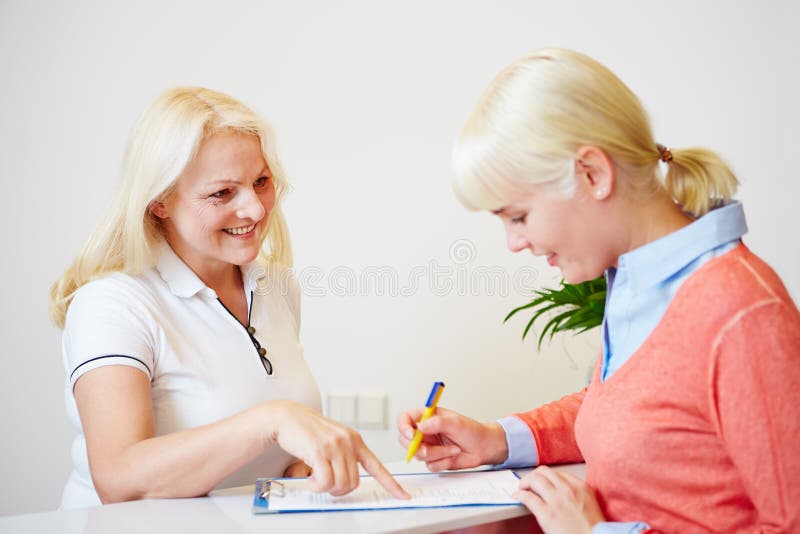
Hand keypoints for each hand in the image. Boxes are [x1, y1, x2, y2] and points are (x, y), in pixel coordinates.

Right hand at [268, 401, 409, 498]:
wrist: (288, 417)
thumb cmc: (309, 431)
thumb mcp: (334, 439)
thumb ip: (345, 455)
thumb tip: (348, 480)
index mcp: (355, 440)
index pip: (377, 466)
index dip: (391, 484)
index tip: (403, 495)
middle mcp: (348, 442)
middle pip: (354, 483)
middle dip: (339, 489)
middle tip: (326, 483)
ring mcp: (335, 446)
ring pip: (341, 484)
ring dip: (327, 488)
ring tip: (317, 479)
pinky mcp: (319, 451)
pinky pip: (325, 482)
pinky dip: (317, 486)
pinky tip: (311, 478)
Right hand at [397, 406, 507, 470]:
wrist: (484, 448)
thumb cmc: (472, 431)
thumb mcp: (456, 423)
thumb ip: (437, 423)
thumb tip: (420, 426)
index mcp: (427, 417)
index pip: (405, 419)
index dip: (403, 427)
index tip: (412, 435)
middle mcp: (425, 432)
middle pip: (405, 440)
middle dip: (418, 447)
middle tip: (430, 449)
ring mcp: (429, 446)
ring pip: (418, 455)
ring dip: (437, 454)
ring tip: (452, 449)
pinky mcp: (434, 459)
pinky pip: (430, 465)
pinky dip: (442, 462)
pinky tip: (453, 456)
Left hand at [513, 466, 604, 533]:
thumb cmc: (593, 528)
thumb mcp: (589, 504)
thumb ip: (577, 494)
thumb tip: (562, 492)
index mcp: (581, 487)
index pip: (558, 472)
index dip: (546, 476)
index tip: (542, 480)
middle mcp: (568, 490)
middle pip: (544, 472)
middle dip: (534, 475)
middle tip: (530, 482)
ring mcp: (557, 501)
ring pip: (534, 480)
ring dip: (525, 482)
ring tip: (522, 487)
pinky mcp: (547, 514)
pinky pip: (528, 498)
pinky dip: (520, 495)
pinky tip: (517, 496)